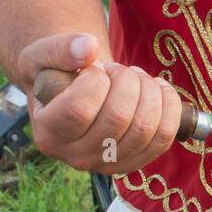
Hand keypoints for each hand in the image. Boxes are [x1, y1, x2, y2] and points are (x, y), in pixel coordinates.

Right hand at [18, 32, 182, 173]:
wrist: (74, 97)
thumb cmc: (56, 75)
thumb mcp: (42, 55)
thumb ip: (59, 48)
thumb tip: (90, 46)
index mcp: (49, 134)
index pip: (79, 109)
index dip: (95, 80)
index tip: (94, 68)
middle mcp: (77, 157)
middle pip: (117, 118)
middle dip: (125, 81)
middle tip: (119, 70)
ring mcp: (109, 165)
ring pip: (144, 128)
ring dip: (149, 91)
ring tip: (137, 77)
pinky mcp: (136, 163)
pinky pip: (164, 137)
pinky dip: (169, 107)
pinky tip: (159, 89)